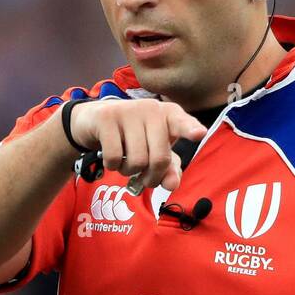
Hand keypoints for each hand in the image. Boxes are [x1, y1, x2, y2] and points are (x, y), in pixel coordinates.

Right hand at [69, 98, 207, 195]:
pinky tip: (112, 157)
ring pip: (137, 161)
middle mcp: (151, 109)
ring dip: (129, 172)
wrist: (95, 121)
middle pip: (160, 159)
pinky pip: (115, 157)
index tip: (199, 133)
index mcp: (169, 115)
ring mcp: (128, 110)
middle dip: (151, 178)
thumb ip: (169, 169)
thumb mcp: (154, 152)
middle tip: (143, 178)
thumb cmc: (132, 138)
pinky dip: (113, 166)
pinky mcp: (106, 117)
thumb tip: (172, 185)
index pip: (182, 123)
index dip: (190, 129)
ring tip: (126, 162)